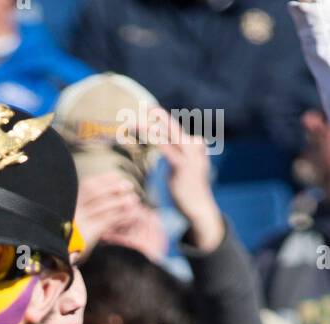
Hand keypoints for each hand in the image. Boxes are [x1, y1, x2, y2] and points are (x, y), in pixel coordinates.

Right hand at [74, 171, 143, 255]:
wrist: (62, 252)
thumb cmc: (73, 233)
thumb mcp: (77, 214)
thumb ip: (89, 202)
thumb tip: (111, 189)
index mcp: (72, 201)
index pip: (88, 184)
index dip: (104, 179)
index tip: (118, 177)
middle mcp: (75, 209)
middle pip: (95, 193)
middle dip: (114, 187)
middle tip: (129, 186)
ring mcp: (82, 221)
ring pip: (102, 207)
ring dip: (120, 202)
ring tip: (133, 200)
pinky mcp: (89, 233)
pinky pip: (108, 222)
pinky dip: (121, 217)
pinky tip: (131, 215)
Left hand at [149, 107, 223, 253]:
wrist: (199, 207)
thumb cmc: (188, 191)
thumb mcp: (182, 168)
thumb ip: (176, 155)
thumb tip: (169, 149)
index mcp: (193, 145)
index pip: (174, 129)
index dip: (161, 119)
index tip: (148, 110)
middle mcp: (193, 145)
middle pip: (172, 126)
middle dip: (158, 114)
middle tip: (144, 105)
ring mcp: (190, 154)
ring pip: (168, 135)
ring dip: (151, 128)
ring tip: (136, 122)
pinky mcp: (183, 165)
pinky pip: (167, 149)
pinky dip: (155, 141)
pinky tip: (145, 135)